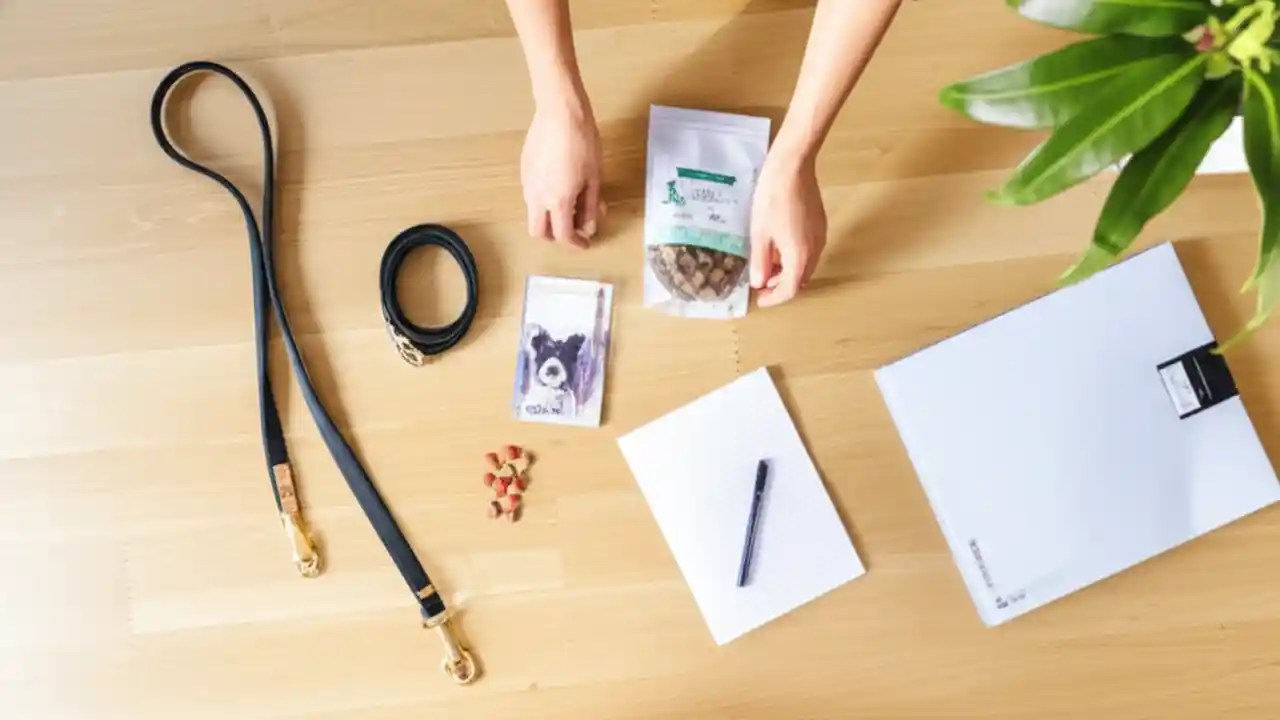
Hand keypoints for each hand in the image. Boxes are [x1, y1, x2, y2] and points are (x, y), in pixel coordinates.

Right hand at [520, 96, 603, 247]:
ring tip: (568, 204)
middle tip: (572, 229)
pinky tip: (558, 185)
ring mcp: (527, 182)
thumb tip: (590, 226)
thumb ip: (591, 205)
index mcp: (558, 200)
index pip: (563, 236)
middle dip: (555, 237)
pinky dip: (543, 200)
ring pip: (533, 213)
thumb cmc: (582, 141)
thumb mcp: (594, 177)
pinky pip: (531, 194)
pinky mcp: (524, 169)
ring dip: (548, 218)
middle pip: (539, 232)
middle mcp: (537, 196)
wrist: (560, 111)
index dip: (576, 244)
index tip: (586, 243)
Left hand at [748, 149, 826, 306]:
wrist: (793, 166)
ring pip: (807, 265)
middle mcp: (815, 249)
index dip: (774, 298)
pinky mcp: (820, 224)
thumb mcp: (759, 232)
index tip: (760, 299)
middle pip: (801, 279)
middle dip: (782, 286)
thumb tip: (759, 282)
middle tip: (762, 284)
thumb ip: (760, 261)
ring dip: (789, 272)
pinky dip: (795, 258)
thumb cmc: (772, 198)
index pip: (790, 289)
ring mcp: (820, 236)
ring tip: (769, 265)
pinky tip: (780, 247)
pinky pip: (810, 251)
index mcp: (799, 255)